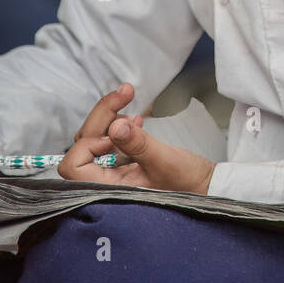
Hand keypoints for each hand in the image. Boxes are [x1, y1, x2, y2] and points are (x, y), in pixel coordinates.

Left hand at [58, 83, 214, 194]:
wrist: (209, 188)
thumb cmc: (189, 184)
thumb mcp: (165, 161)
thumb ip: (138, 143)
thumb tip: (115, 124)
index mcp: (109, 190)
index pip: (74, 166)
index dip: (89, 143)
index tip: (117, 133)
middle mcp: (106, 183)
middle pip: (84, 144)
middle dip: (103, 115)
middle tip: (125, 92)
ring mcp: (114, 174)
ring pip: (95, 139)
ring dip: (110, 115)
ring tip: (128, 96)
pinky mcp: (125, 164)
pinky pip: (110, 141)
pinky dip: (119, 125)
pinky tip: (136, 118)